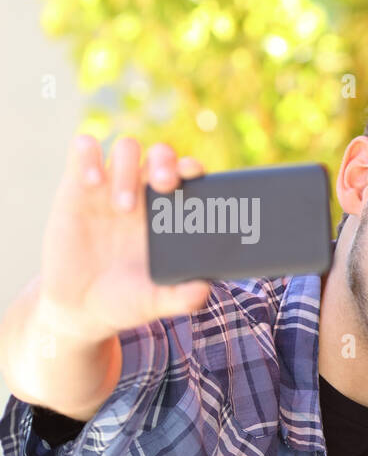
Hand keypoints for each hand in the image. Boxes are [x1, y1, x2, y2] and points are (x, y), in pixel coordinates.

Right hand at [35, 135, 211, 344]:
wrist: (80, 306)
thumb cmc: (126, 300)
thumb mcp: (154, 302)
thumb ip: (181, 298)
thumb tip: (204, 289)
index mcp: (170, 215)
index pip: (189, 177)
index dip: (194, 169)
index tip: (194, 178)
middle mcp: (144, 195)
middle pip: (161, 154)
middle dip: (165, 161)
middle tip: (163, 185)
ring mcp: (109, 188)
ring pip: (126, 148)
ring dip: (127, 168)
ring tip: (121, 208)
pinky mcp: (75, 188)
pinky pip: (83, 149)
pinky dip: (87, 155)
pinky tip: (91, 182)